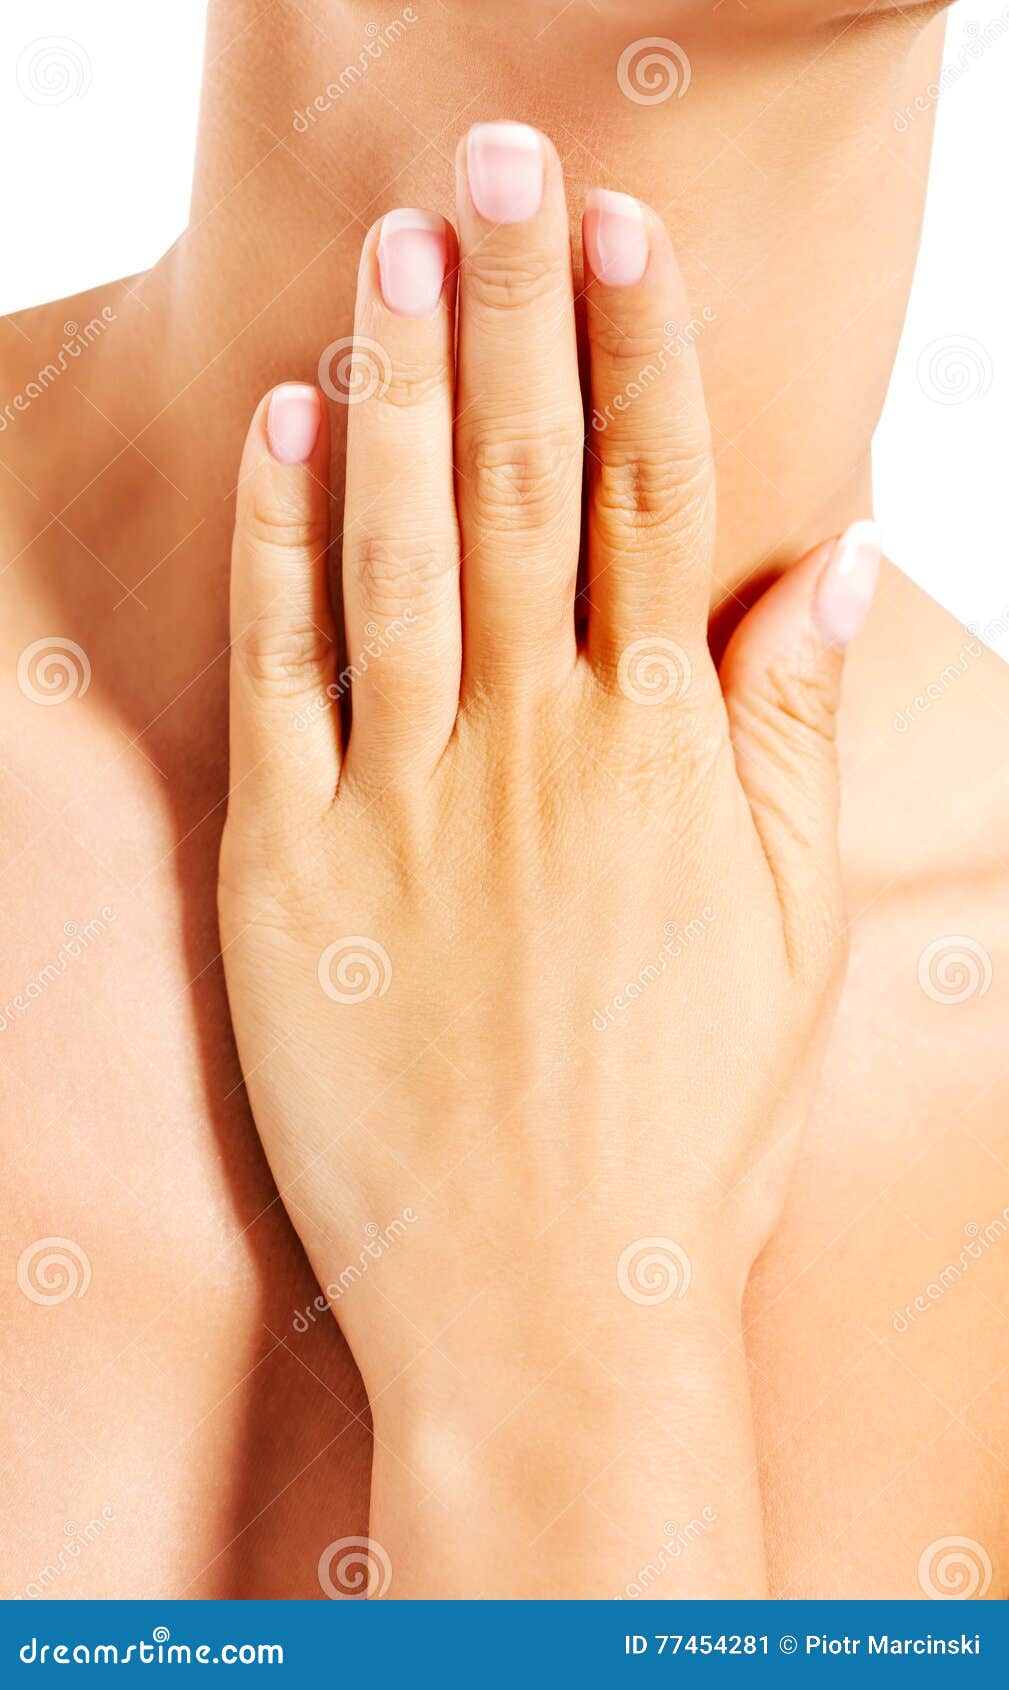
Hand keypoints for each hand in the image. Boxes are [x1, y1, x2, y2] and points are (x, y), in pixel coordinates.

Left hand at [218, 125, 878, 1596]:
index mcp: (659, 759)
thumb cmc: (686, 1124)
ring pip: (396, 545)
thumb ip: (792, 731)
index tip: (628, 235)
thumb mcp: (788, 931)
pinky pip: (282, 673)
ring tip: (399, 243)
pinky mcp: (293, 867)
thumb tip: (829, 558)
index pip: (651, 504)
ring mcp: (403, 802)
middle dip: (516, 306)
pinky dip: (279, 542)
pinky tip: (286, 429)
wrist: (548, 1296)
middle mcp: (533, 751)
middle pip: (520, 484)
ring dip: (395, 380)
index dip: (642, 354)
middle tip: (506, 159)